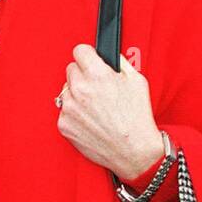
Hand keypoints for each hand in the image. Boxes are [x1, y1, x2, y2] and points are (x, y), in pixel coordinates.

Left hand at [55, 44, 163, 178]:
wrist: (133, 151)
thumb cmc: (137, 119)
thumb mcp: (137, 81)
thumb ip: (119, 63)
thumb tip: (109, 56)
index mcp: (97, 75)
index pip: (79, 51)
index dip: (88, 56)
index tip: (90, 61)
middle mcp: (80, 89)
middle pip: (71, 70)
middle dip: (83, 75)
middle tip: (96, 88)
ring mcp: (69, 108)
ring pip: (66, 90)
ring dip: (77, 95)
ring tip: (95, 107)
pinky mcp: (64, 124)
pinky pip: (64, 111)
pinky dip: (74, 114)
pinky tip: (90, 120)